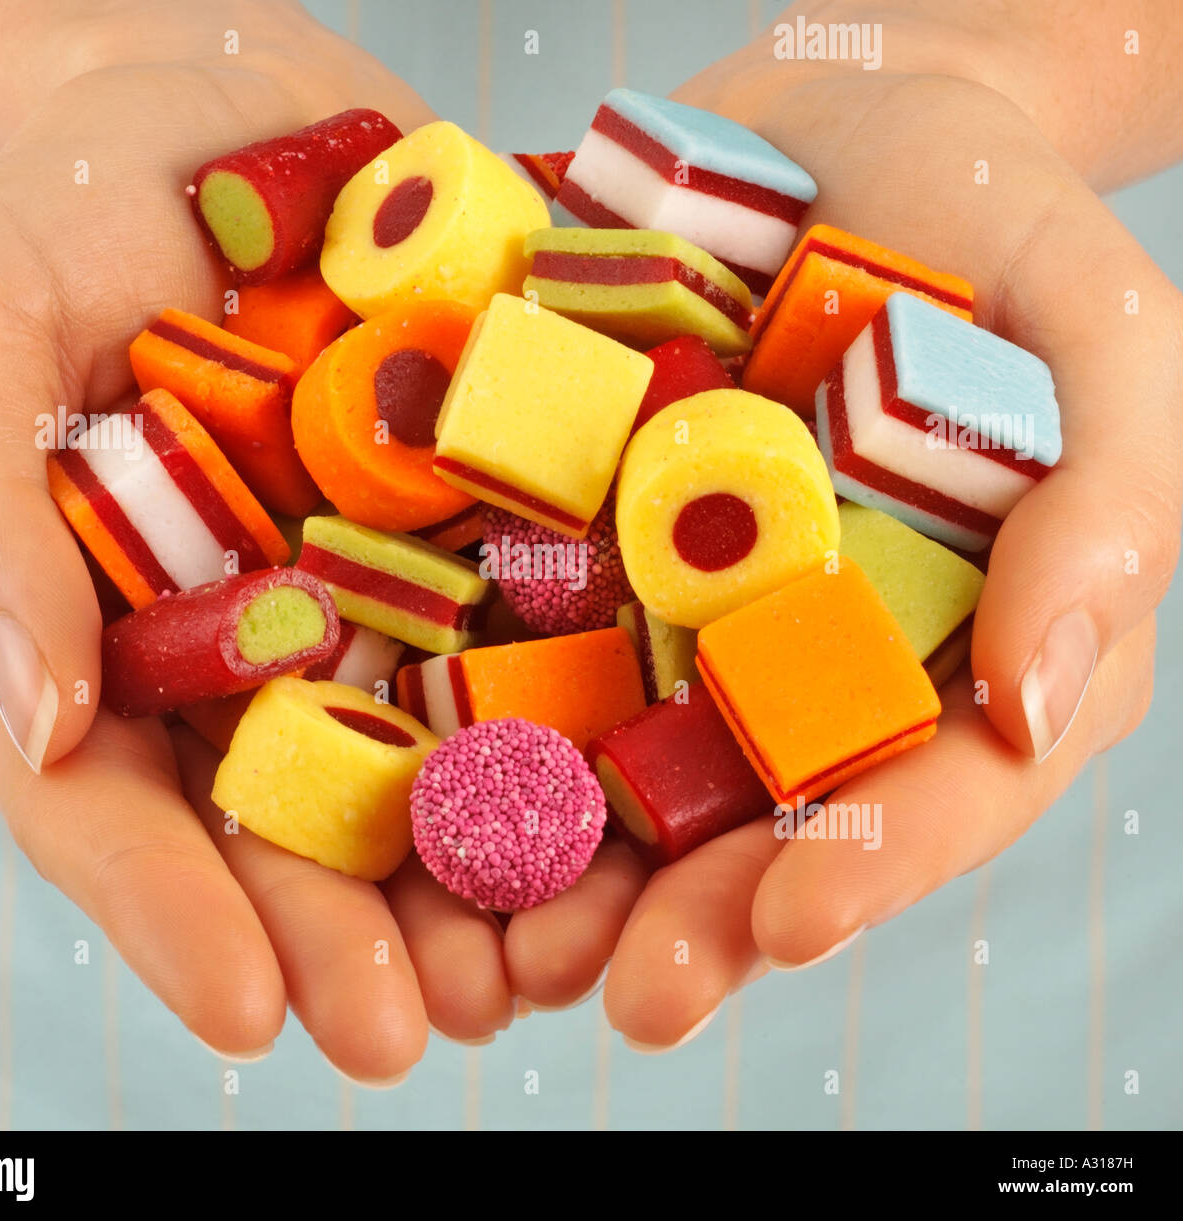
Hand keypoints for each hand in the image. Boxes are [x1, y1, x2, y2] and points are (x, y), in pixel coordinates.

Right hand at [0, 29, 516, 1075]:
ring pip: (433, 786)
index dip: (177, 919)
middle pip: (294, 832)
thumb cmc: (88, 207)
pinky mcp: (499, 544)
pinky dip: (587, 758)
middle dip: (350, 942)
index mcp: (120, 637)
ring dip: (483, 896)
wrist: (247, 102)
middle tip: (414, 1032)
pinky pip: (549, 666)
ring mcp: (388, 607)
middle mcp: (257, 652)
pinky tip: (633, 836)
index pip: (125, 809)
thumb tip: (30, 717)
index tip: (255, 1016)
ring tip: (537, 974)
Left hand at [504, 69, 1181, 1044]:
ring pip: (609, 766)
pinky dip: (449, 707)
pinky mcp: (560, 543)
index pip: (923, 794)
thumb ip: (1100, 517)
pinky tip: (397, 772)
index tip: (792, 920)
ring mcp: (667, 613)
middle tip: (626, 992)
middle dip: (688, 912)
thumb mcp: (1101, 349)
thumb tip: (1036, 697)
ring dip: (551, 864)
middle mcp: (795, 665)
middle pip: (749, 818)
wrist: (838, 133)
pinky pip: (499, 635)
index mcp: (940, 654)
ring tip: (496, 944)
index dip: (866, 866)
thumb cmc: (998, 234)